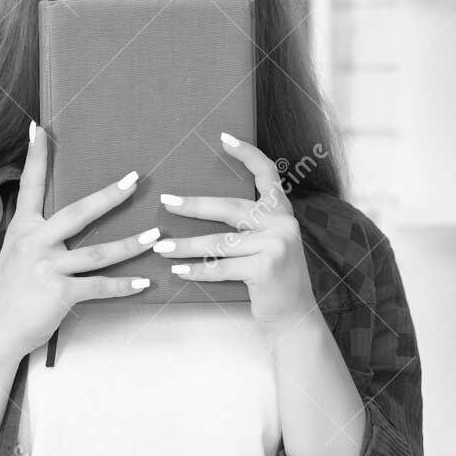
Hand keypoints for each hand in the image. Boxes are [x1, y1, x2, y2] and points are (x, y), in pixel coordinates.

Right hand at [0, 120, 155, 364]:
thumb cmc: (8, 294)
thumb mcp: (15, 255)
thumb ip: (36, 236)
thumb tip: (58, 220)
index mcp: (23, 229)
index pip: (30, 185)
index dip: (35, 156)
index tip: (40, 128)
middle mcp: (35, 243)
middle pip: (78, 212)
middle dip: (109, 195)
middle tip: (134, 179)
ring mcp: (48, 269)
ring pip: (98, 252)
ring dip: (130, 244)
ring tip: (155, 235)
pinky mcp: (60, 295)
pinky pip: (100, 287)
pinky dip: (124, 286)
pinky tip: (144, 283)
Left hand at [150, 132, 317, 329]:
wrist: (294, 317)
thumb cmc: (271, 279)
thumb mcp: (269, 244)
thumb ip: (250, 225)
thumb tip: (203, 207)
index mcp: (282, 212)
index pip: (267, 174)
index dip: (247, 154)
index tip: (224, 138)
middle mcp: (283, 224)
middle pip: (230, 208)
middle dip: (194, 206)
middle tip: (166, 202)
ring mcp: (276, 245)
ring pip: (219, 242)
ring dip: (186, 245)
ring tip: (161, 246)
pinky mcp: (266, 268)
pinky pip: (222, 267)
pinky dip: (198, 270)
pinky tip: (179, 270)